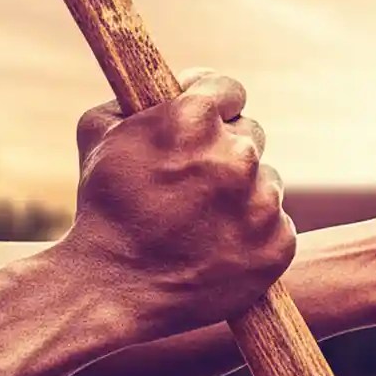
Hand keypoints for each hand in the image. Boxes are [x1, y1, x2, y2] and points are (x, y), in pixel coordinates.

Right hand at [62, 69, 295, 337]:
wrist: (109, 291)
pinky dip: (254, 234)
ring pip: (265, 182)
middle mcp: (236, 155)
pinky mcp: (277, 244)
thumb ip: (134, 96)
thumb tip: (168, 84)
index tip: (206, 120)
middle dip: (225, 151)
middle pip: (250, 135)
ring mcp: (261, 202)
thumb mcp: (97, 132)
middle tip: (195, 181)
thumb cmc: (101, 209)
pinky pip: (276, 225)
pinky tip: (218, 247)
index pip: (229, 90)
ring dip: (241, 195)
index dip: (214, 104)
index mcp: (195, 119)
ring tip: (200, 221)